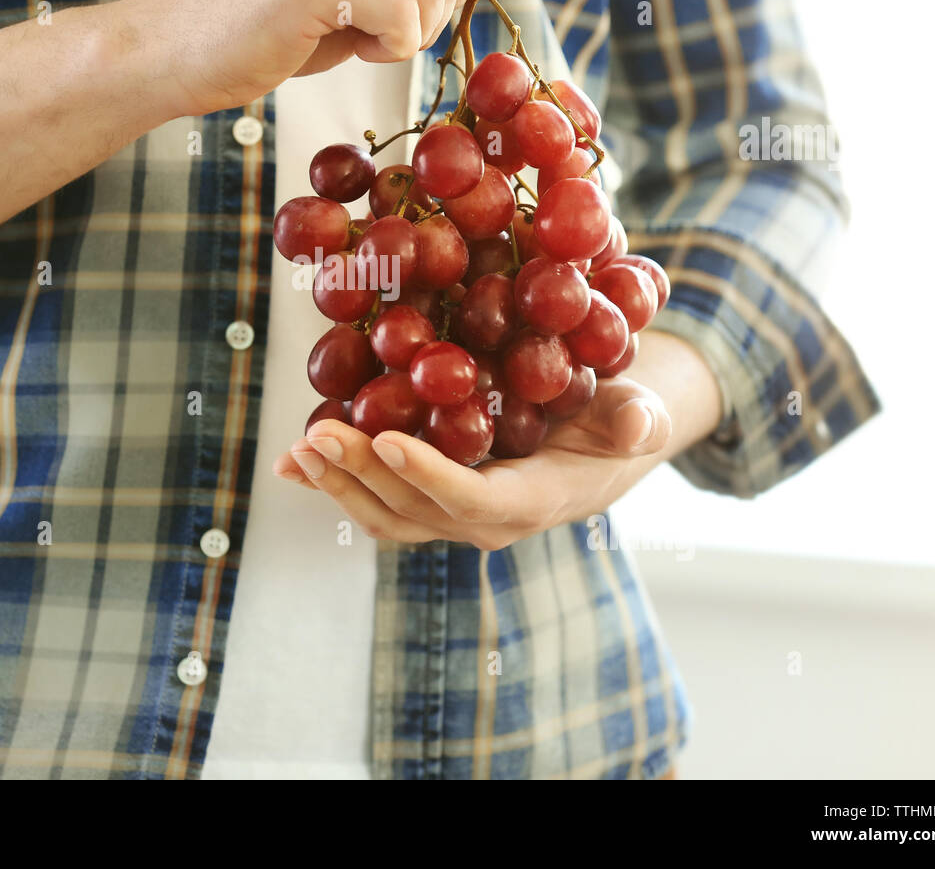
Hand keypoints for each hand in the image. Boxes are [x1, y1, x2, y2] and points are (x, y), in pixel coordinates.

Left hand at [270, 331, 723, 549]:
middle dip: (362, 474)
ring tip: (298, 449)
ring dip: (339, 484)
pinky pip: (378, 502)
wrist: (600, 442)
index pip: (474, 500)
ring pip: (386, 514)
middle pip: (414, 509)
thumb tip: (640, 424)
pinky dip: (336, 483)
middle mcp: (486, 521)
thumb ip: (636, 420)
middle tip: (317, 434)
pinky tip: (294, 462)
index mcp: (534, 500)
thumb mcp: (638, 413)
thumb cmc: (616, 418)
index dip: (429, 474)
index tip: (386, 438)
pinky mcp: (430, 502)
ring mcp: (452, 517)